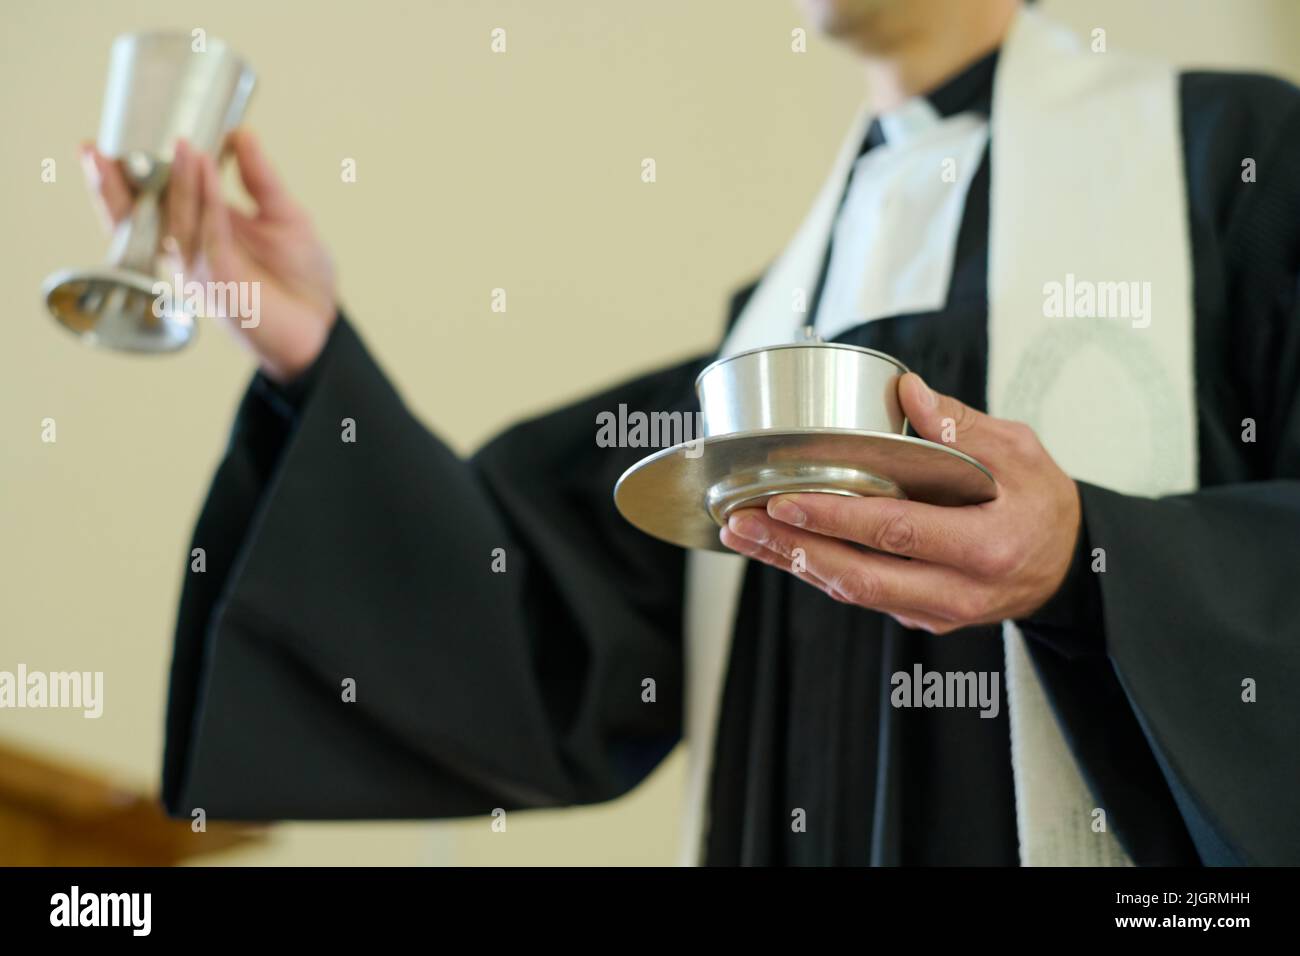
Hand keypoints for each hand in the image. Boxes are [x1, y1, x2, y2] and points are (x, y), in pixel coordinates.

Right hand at [81, 130, 336, 382]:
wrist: (322, 323)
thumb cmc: (299, 275)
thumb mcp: (283, 214)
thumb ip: (259, 177)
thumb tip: (241, 133)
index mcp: (197, 233)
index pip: (153, 202)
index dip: (124, 178)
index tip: (104, 146)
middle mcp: (190, 252)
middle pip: (143, 218)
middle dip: (119, 185)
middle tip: (100, 150)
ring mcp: (201, 271)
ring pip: (176, 223)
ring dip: (175, 183)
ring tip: (177, 146)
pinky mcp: (220, 285)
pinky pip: (208, 238)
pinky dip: (207, 201)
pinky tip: (206, 171)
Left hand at [718, 372, 1081, 633]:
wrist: (1070, 567)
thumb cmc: (1045, 504)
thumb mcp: (1021, 453)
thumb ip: (962, 426)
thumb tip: (910, 394)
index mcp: (986, 547)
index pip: (897, 533)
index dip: (837, 519)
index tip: (786, 501)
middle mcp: (958, 590)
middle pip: (859, 576)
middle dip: (792, 549)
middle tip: (740, 521)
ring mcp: (937, 611)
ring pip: (852, 592)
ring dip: (792, 562)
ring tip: (742, 533)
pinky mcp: (922, 617)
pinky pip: (862, 595)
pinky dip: (817, 570)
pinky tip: (781, 547)